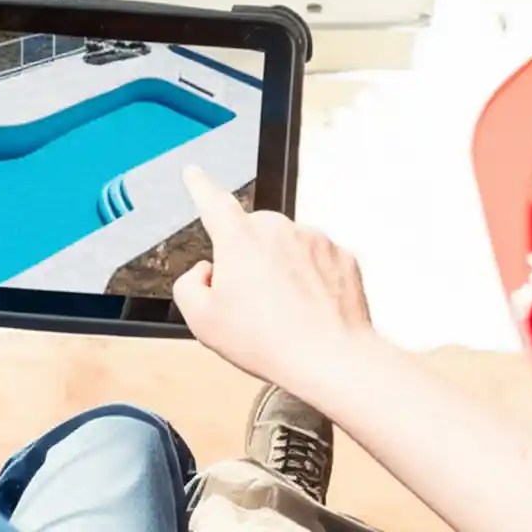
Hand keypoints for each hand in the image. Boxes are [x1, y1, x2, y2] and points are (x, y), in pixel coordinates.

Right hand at [172, 166, 372, 391]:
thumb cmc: (267, 342)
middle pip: (252, 235)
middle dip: (247, 260)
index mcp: (239, 239)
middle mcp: (278, 229)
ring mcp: (314, 239)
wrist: (331, 359)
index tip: (194, 173)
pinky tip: (309, 312)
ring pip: (286, 249)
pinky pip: (316, 263)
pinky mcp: (341, 255)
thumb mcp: (202, 321)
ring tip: (284, 315)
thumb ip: (189, 285)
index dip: (199, 186)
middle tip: (251, 304)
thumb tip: (206, 271)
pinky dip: (311, 282)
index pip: (212, 201)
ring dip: (281, 272)